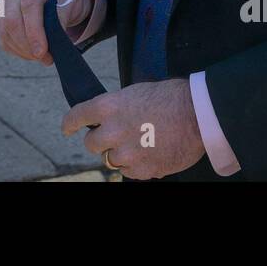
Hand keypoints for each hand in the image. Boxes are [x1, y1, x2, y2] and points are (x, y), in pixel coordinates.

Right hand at [0, 0, 92, 65]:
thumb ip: (62, 17)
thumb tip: (52, 41)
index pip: (29, 4)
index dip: (34, 31)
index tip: (42, 51)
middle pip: (12, 18)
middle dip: (27, 44)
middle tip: (45, 58)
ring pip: (5, 28)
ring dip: (21, 48)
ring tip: (41, 57)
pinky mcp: (1, 8)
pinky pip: (2, 33)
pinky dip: (15, 48)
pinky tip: (30, 52)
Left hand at [61, 79, 205, 179]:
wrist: (199, 114)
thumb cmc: (172, 98)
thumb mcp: (136, 93)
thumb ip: (117, 108)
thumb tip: (109, 119)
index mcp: (109, 106)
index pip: (77, 116)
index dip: (70, 124)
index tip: (67, 129)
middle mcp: (113, 130)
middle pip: (91, 144)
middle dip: (99, 141)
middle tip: (114, 137)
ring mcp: (127, 153)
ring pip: (110, 160)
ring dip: (120, 154)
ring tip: (139, 144)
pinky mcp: (142, 170)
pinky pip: (129, 172)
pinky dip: (136, 165)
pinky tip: (150, 153)